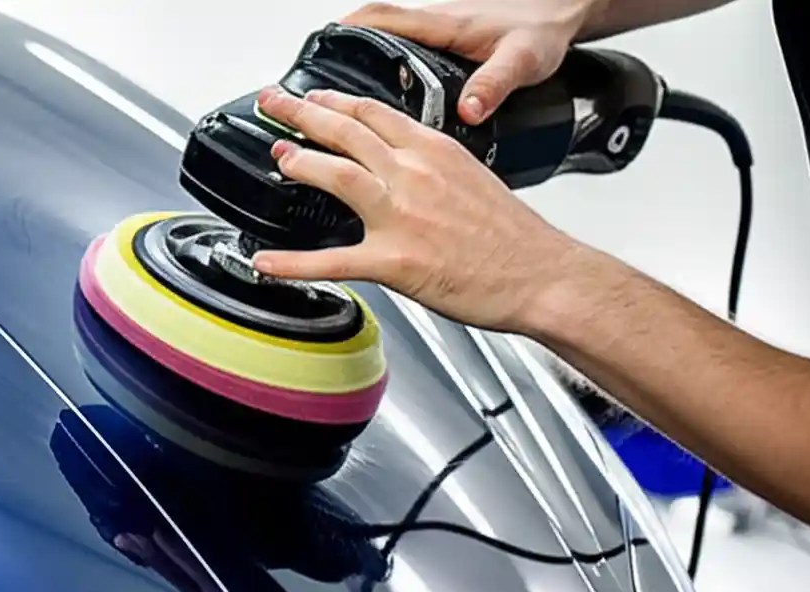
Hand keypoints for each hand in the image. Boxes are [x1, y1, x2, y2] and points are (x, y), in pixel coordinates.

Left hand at [251, 86, 592, 334]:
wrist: (543, 276)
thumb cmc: (516, 238)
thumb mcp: (473, 178)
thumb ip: (432, 168)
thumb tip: (404, 168)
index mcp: (434, 151)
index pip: (374, 112)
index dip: (335, 101)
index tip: (312, 97)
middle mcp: (415, 174)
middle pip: (347, 131)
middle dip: (302, 114)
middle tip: (274, 106)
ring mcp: (403, 216)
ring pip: (337, 174)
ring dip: (300, 163)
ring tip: (278, 159)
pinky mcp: (396, 261)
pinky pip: (333, 260)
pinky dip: (293, 263)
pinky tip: (266, 261)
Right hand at [341, 0, 605, 122]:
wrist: (565, 9)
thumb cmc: (545, 27)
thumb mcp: (522, 60)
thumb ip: (494, 85)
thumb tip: (470, 109)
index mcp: (443, 25)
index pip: (382, 19)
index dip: (348, 32)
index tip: (322, 47)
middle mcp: (436, 22)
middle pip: (376, 29)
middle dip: (344, 50)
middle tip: (320, 81)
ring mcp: (440, 29)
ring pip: (391, 39)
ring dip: (366, 58)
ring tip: (343, 96)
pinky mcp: (449, 39)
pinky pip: (408, 47)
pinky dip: (391, 63)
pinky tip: (390, 94)